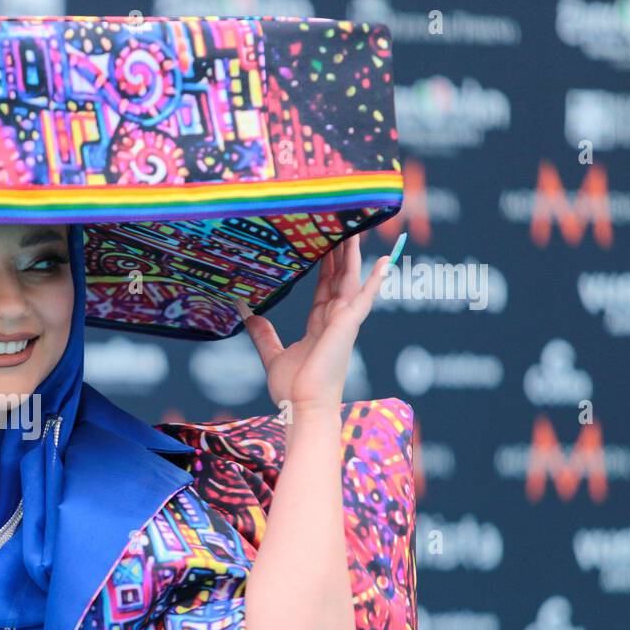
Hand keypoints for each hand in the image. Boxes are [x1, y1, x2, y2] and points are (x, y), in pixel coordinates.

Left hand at [241, 234, 391, 415]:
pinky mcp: (347, 326)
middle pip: (339, 276)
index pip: (323, 286)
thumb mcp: (271, 354)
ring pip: (350, 279)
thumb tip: (246, 312)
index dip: (324, 263)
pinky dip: (374, 280)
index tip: (322, 241)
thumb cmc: (292, 389)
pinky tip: (384, 260)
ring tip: (356, 227)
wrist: (301, 407)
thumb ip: (261, 332)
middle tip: (340, 222)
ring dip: (353, 254)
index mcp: (321, 324)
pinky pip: (364, 299)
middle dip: (339, 250)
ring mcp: (344, 321)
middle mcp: (335, 319)